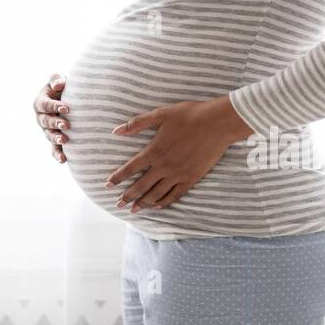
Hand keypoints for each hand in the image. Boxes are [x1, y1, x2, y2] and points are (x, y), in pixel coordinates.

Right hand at [33, 73, 69, 163]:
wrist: (71, 99)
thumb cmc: (63, 87)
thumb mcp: (58, 79)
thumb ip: (56, 78)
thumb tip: (59, 84)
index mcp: (40, 103)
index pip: (45, 105)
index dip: (54, 106)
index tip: (66, 108)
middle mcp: (41, 118)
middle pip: (46, 122)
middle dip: (55, 123)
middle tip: (66, 124)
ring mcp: (47, 130)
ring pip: (49, 135)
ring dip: (56, 139)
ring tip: (64, 140)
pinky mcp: (55, 140)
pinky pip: (54, 149)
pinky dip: (57, 154)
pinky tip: (63, 160)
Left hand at [104, 96, 251, 212]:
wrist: (217, 123)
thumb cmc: (188, 115)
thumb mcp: (160, 114)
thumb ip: (137, 123)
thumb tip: (116, 130)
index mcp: (154, 151)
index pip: (130, 168)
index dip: (117, 178)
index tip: (107, 185)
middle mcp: (164, 166)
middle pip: (141, 186)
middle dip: (128, 196)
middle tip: (118, 204)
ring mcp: (178, 174)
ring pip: (157, 194)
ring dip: (143, 203)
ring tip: (134, 210)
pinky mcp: (192, 178)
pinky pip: (175, 195)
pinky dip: (164, 202)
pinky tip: (157, 206)